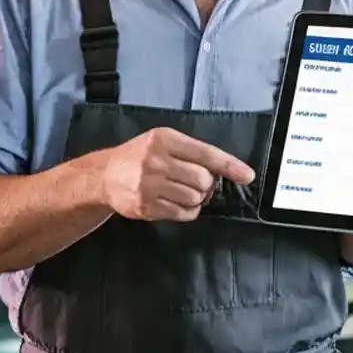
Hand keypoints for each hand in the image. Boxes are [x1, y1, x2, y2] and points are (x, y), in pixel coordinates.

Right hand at [101, 128, 254, 221]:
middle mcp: (155, 160)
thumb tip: (224, 171)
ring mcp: (149, 185)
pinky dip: (188, 210)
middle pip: (203, 180)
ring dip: (197, 198)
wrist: (105, 175)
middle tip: (197, 183)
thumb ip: (191, 152)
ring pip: (194, 198)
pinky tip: (177, 202)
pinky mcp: (145, 206)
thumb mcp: (162, 141)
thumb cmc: (140, 155)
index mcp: (164, 139)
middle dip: (207, 184)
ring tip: (183, 191)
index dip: (230, 166)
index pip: (206, 153)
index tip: (247, 176)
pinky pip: (183, 213)